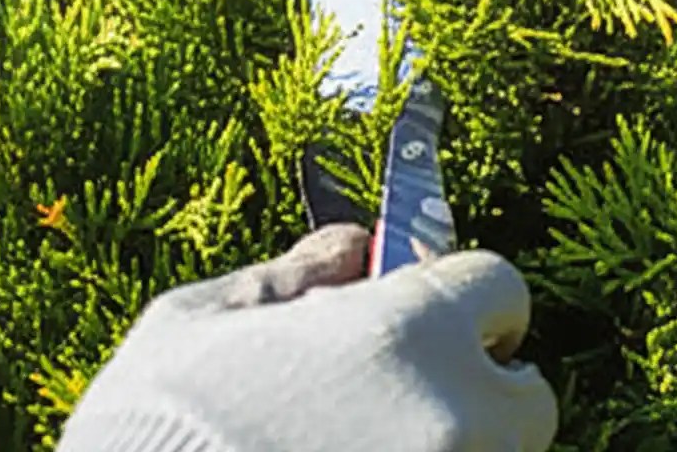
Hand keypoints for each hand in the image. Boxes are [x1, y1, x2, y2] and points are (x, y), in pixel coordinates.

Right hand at [56, 224, 558, 451]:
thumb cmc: (153, 421)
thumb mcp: (199, 320)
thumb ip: (293, 274)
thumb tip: (350, 244)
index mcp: (404, 332)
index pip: (498, 286)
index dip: (460, 293)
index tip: (426, 312)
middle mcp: (455, 416)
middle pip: (523, 394)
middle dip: (476, 386)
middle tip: (398, 396)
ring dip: (453, 442)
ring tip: (359, 442)